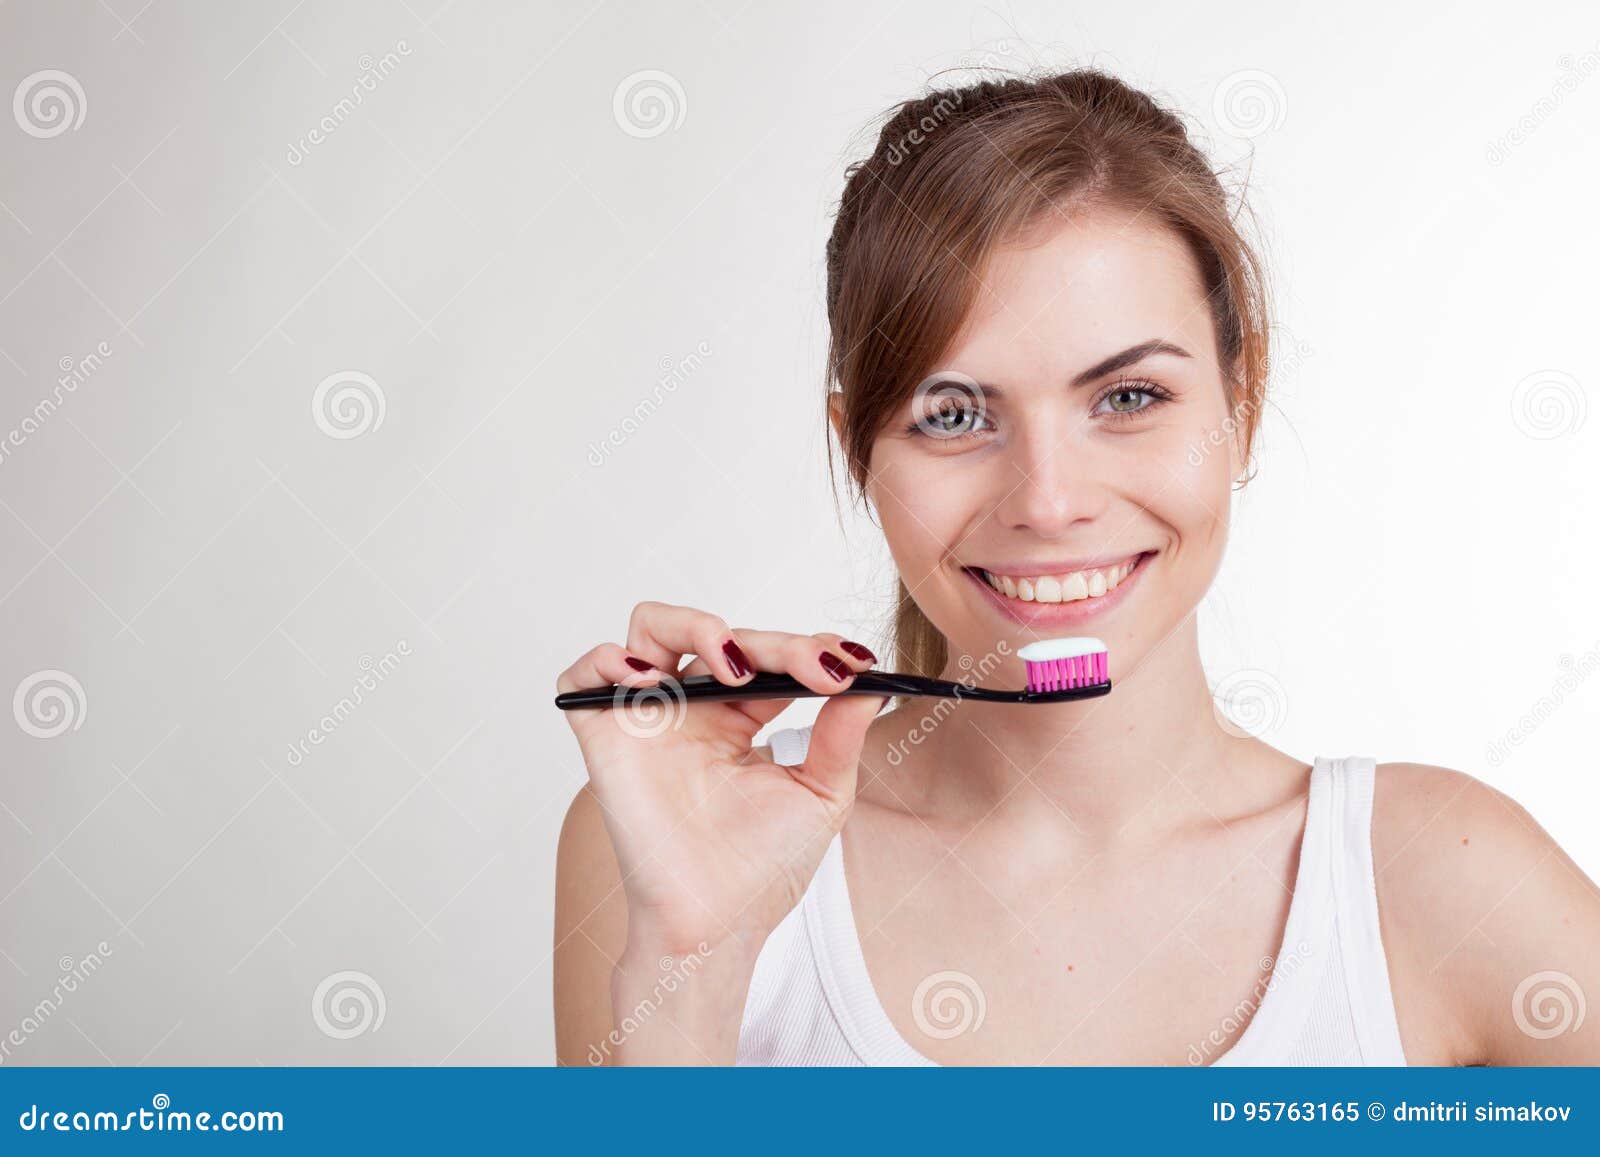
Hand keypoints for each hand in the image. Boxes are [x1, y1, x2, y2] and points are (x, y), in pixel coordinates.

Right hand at [556, 601, 884, 956]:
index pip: (766, 656)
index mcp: (737, 719)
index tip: (850, 664)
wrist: (718, 924)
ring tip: (733, 667)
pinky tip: (649, 678)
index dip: (805, 648)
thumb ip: (842, 734)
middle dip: (773, 643)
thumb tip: (869, 682)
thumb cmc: (762, 871)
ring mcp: (646, 720)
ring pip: (651, 628)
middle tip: (813, 667)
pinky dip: (606, 660)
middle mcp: (690, 711)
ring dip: (695, 626)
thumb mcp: (821, 793)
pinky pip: (582, 676)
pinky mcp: (604, 738)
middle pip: (719, 635)